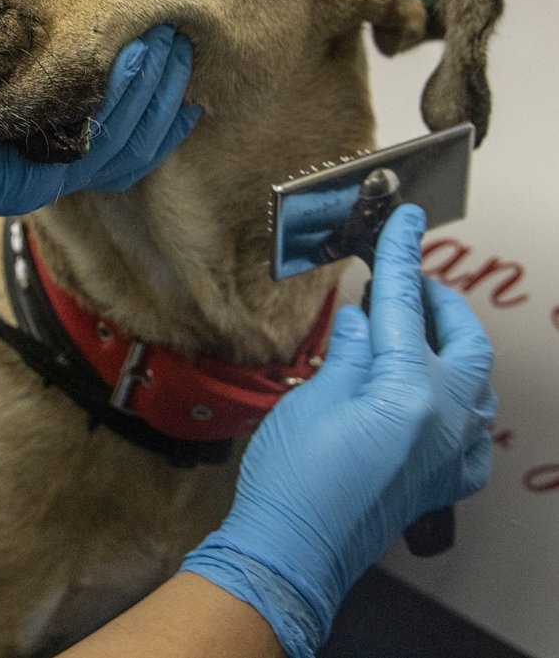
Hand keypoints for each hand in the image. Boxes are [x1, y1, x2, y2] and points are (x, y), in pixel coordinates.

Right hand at [180, 204, 496, 657]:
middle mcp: (444, 421)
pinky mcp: (443, 480)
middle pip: (463, 342)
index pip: (406, 306)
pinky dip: (460, 405)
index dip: (401, 258)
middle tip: (409, 279)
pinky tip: (433, 398)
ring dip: (452, 348)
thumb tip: (364, 320)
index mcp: (409, 392)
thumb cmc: (293, 479)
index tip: (405, 222)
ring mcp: (450, 453)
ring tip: (417, 330)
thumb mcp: (311, 398)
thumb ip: (348, 354)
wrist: (295, 548)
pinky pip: (472, 433)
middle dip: (440, 303)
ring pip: (477, 384)